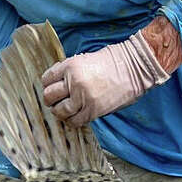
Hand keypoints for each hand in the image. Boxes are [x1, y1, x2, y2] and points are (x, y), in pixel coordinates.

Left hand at [41, 29, 170, 127]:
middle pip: (49, 96)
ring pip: (59, 111)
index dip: (47, 84)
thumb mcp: (85, 59)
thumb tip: (56, 83)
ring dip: (59, 112)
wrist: (134, 68)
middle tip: (55, 101)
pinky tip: (75, 116)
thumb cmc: (112, 62)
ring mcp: (83, 98)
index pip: (46, 79)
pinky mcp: (93, 111)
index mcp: (70, 66)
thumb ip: (69, 71)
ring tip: (64, 110)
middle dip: (50, 99)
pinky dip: (72, 121)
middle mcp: (74, 82)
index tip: (52, 87)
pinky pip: (74, 121)